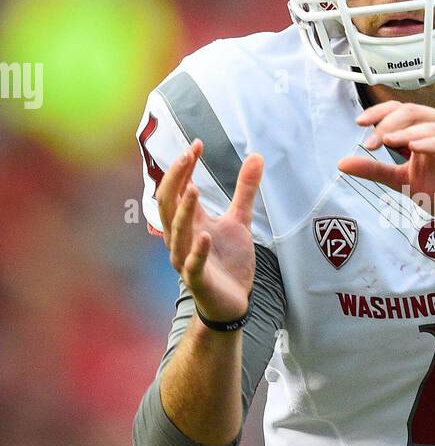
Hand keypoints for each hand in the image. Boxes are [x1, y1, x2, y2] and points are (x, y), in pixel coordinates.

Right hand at [155, 140, 264, 323]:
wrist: (232, 301)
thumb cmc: (229, 260)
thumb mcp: (240, 220)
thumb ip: (245, 190)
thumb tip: (257, 155)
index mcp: (190, 222)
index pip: (177, 188)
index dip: (183, 167)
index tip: (196, 144)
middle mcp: (182, 237)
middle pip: (167, 204)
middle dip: (176, 179)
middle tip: (187, 155)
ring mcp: (187, 258)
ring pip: (176, 232)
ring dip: (183, 211)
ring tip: (192, 188)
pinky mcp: (198, 279)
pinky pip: (193, 264)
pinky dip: (198, 251)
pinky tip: (206, 236)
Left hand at [337, 100, 434, 232]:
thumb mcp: (402, 181)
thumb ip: (374, 170)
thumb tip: (342, 163)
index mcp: (428, 130)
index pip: (401, 109)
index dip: (380, 112)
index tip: (360, 123)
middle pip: (414, 112)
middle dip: (388, 124)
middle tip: (370, 142)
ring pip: (432, 125)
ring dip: (408, 132)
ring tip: (387, 140)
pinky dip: (433, 142)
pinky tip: (415, 147)